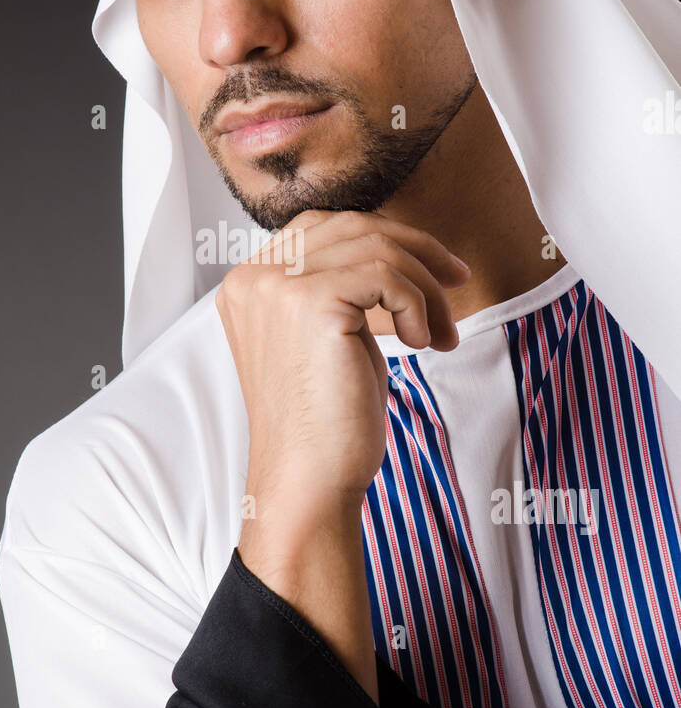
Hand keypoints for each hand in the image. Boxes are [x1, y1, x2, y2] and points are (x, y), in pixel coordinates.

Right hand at [216, 209, 470, 511]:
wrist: (309, 481)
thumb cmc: (327, 421)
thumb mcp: (327, 338)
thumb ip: (339, 288)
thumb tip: (398, 246)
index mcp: (249, 283)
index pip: (324, 227)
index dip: (386, 239)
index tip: (435, 272)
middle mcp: (254, 277)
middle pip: (353, 226)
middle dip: (416, 251)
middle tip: (458, 281)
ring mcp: (276, 286)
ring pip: (378, 248)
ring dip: (426, 288)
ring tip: (439, 335)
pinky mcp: (310, 302)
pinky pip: (388, 275)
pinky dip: (419, 305)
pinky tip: (420, 344)